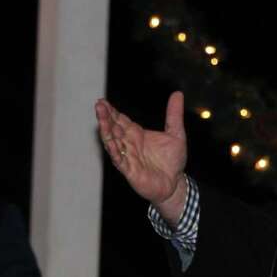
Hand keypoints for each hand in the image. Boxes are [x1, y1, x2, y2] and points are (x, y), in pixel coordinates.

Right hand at [95, 92, 188, 218]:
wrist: (175, 183)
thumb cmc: (173, 161)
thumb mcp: (176, 134)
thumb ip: (174, 114)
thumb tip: (178, 93)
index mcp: (137, 134)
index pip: (121, 120)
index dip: (112, 111)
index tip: (102, 101)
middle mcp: (129, 144)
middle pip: (113, 128)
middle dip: (105, 118)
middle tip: (99, 106)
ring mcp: (127, 156)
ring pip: (113, 142)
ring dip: (106, 131)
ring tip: (101, 120)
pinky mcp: (129, 170)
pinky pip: (119, 159)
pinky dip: (115, 151)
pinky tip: (110, 143)